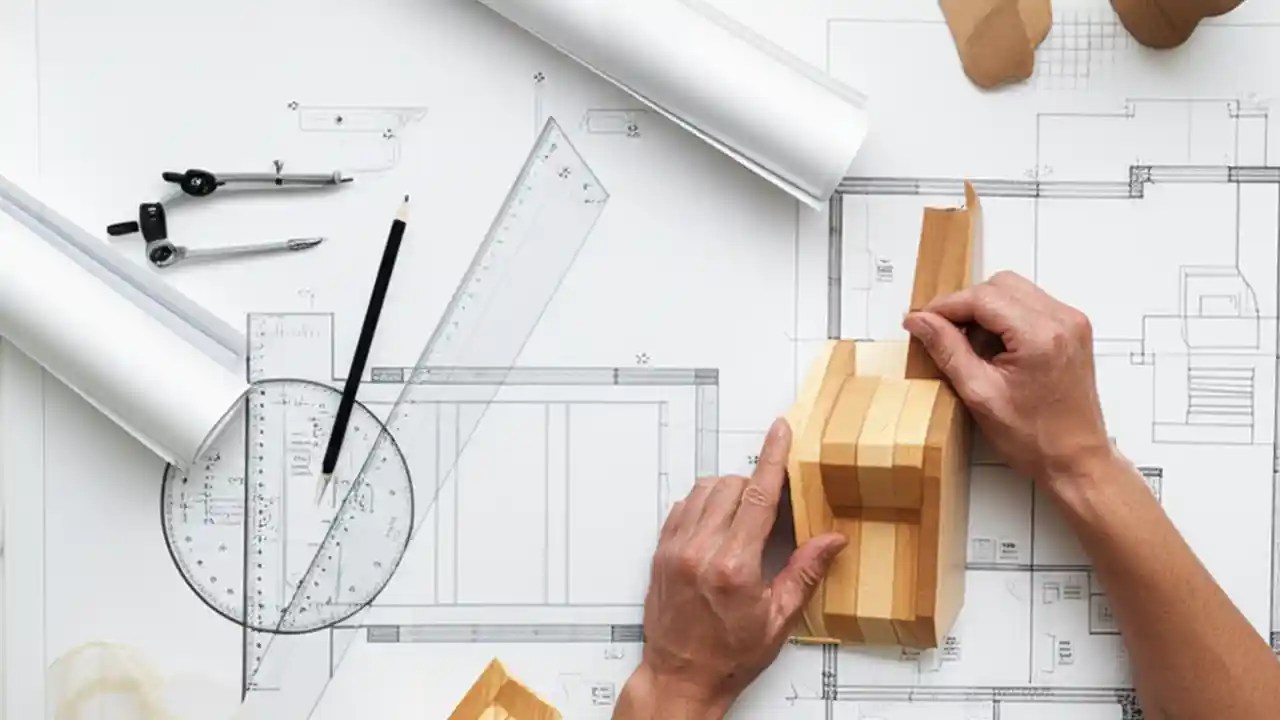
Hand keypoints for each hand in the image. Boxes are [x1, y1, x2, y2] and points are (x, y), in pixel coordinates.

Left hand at [614, 419, 847, 718]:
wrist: (681, 677)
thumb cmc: (728, 656)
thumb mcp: (779, 620)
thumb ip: (805, 572)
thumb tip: (831, 539)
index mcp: (734, 567)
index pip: (758, 496)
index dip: (772, 458)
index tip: (779, 432)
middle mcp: (700, 552)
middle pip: (732, 487)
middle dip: (756, 486)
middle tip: (772, 506)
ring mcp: (676, 550)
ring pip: (704, 491)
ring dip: (728, 493)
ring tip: (744, 519)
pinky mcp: (661, 553)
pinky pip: (682, 508)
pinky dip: (702, 506)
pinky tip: (717, 526)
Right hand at [902, 270, 1113, 485]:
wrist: (1075, 459)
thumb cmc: (1033, 438)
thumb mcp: (979, 394)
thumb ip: (947, 349)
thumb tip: (919, 321)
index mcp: (1040, 336)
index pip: (982, 297)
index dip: (946, 306)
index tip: (921, 321)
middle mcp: (1062, 320)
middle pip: (1000, 285)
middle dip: (967, 305)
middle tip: (945, 335)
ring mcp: (1071, 322)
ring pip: (1015, 291)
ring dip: (986, 311)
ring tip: (971, 346)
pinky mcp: (1072, 330)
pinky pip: (1030, 305)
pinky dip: (1005, 318)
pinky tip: (995, 349)